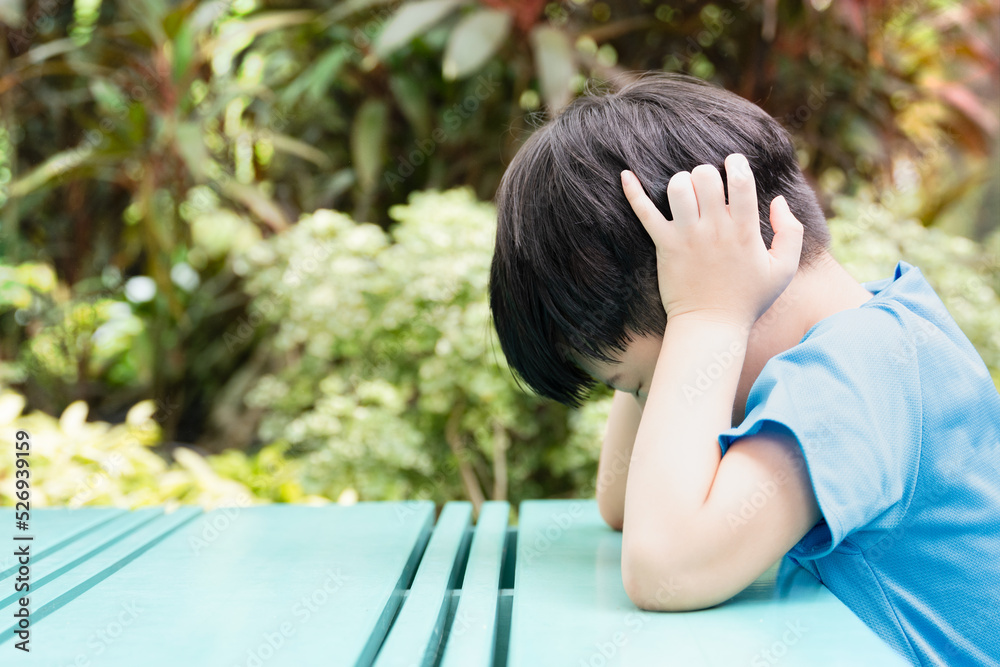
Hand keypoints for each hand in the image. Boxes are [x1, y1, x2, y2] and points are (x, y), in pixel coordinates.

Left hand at [620, 154, 802, 330]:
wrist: (711, 326)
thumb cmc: (749, 299)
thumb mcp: (784, 269)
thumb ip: (791, 231)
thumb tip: (778, 199)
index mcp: (745, 231)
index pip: (740, 181)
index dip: (737, 164)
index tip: (734, 164)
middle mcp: (714, 229)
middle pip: (705, 176)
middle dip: (706, 172)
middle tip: (708, 186)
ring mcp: (687, 236)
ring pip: (678, 188)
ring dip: (681, 182)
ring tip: (686, 193)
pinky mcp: (664, 246)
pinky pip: (644, 213)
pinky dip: (633, 192)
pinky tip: (626, 175)